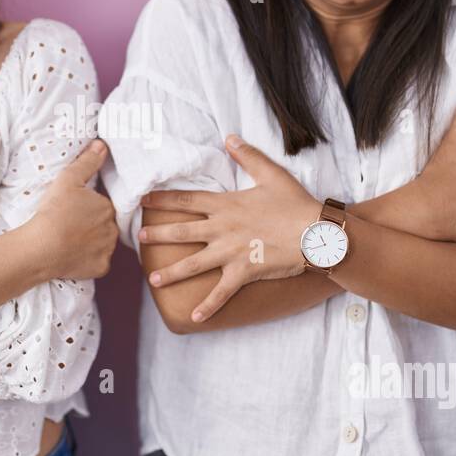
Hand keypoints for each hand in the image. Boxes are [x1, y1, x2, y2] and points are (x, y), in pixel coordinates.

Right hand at [26, 138, 117, 279]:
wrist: (42, 248)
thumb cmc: (54, 212)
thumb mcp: (68, 179)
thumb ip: (87, 161)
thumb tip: (102, 145)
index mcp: (108, 207)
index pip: (103, 204)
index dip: (88, 206)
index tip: (74, 209)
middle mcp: (113, 229)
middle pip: (105, 224)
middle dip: (92, 224)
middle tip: (70, 224)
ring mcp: (107, 250)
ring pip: (103, 243)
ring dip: (92, 242)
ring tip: (70, 239)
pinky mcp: (100, 268)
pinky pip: (97, 262)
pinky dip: (87, 260)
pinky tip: (72, 255)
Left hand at [137, 134, 321, 321]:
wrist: (316, 232)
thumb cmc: (296, 203)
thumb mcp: (272, 173)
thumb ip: (247, 155)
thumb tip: (229, 137)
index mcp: (226, 205)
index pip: (187, 200)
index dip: (163, 200)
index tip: (144, 200)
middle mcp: (222, 229)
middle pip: (182, 232)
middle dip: (159, 235)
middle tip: (139, 238)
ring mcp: (231, 252)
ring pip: (193, 264)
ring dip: (172, 272)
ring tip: (153, 279)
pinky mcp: (244, 272)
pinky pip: (222, 292)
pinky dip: (208, 306)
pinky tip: (195, 318)